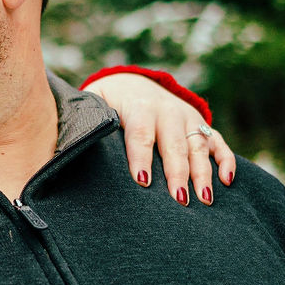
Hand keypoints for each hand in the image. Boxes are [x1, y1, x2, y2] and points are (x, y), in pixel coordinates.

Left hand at [82, 72, 235, 206]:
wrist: (132, 83)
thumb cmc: (107, 106)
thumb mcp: (93, 108)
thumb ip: (84, 127)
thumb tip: (57, 151)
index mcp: (137, 107)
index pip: (140, 134)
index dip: (141, 157)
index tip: (141, 182)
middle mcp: (166, 111)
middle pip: (174, 145)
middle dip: (178, 173)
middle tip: (180, 201)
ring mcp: (187, 118)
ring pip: (199, 146)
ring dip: (203, 173)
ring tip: (205, 200)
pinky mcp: (200, 125)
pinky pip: (218, 142)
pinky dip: (226, 160)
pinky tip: (227, 181)